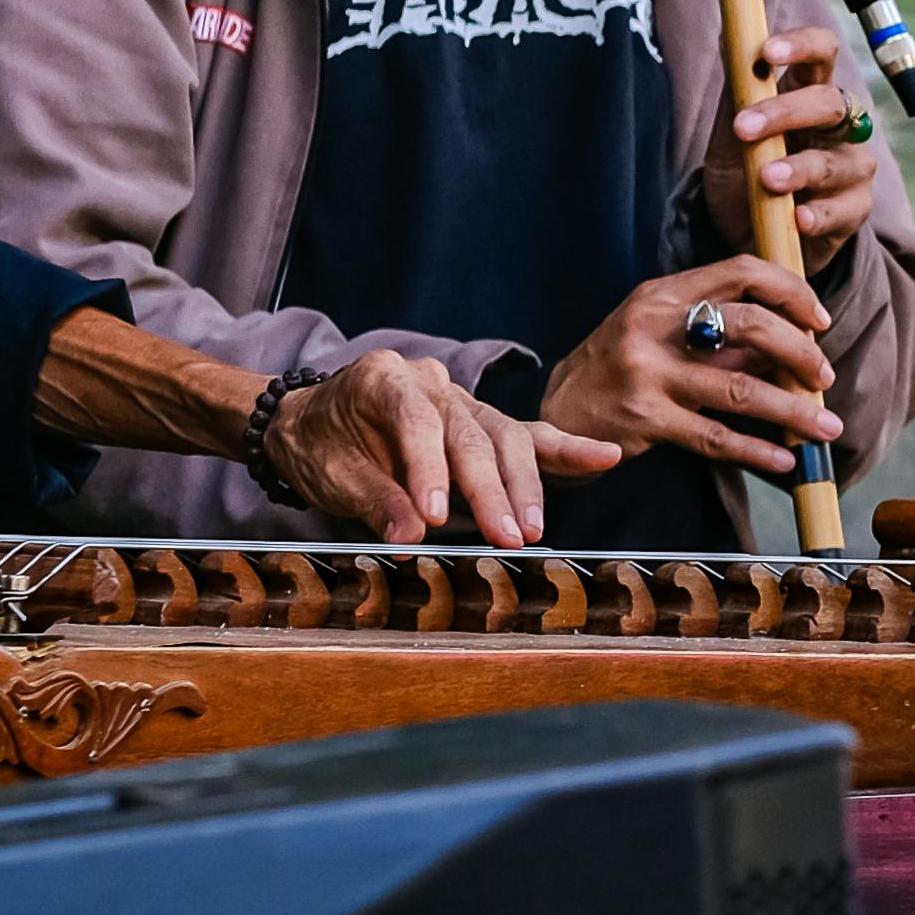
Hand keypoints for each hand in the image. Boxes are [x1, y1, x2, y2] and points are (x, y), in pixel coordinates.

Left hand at [263, 347, 619, 550]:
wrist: (310, 425)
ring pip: (506, 436)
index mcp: (383, 378)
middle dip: (490, 489)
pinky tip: (605, 455)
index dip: (428, 468)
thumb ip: (372, 500)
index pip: (417, 421)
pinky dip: (565, 450)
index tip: (432, 515)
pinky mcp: (481, 424)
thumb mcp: (327, 474)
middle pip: (472, 432)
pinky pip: (528, 434)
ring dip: (523, 486)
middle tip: (504, 536)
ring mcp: (461, 400)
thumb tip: (408, 536)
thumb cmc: (316, 445)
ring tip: (531, 528)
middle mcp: (431, 382)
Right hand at [543, 258, 844, 480]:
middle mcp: (654, 325)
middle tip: (825, 377)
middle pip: (749, 325)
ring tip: (826, 427)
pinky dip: (755, 450)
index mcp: (664, 293)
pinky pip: (714, 437)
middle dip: (801, 352)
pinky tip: (784, 460)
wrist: (561, 410)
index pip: (741, 272)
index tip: (820, 320)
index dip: (790, 292)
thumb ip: (723, 334)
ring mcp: (647, 372)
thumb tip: (798, 347)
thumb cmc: (625, 366)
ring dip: (792, 411)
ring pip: (739, 388)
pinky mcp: (644, 418)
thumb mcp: (664, 332)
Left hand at [705, 27, 879, 269]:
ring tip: (768, 179)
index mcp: (808, 93)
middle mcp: (839, 126)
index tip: (768, 51)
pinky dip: (820, 213)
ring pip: (838, 160)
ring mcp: (851, 168)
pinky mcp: (855, 210)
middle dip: (786, 112)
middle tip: (744, 127)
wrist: (746, 234)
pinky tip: (798, 218)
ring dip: (801, 168)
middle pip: (831, 103)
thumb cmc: (745, 175)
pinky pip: (846, 209)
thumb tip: (731, 32)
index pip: (822, 53)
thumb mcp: (731, 133)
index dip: (802, 45)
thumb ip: (738, 87)